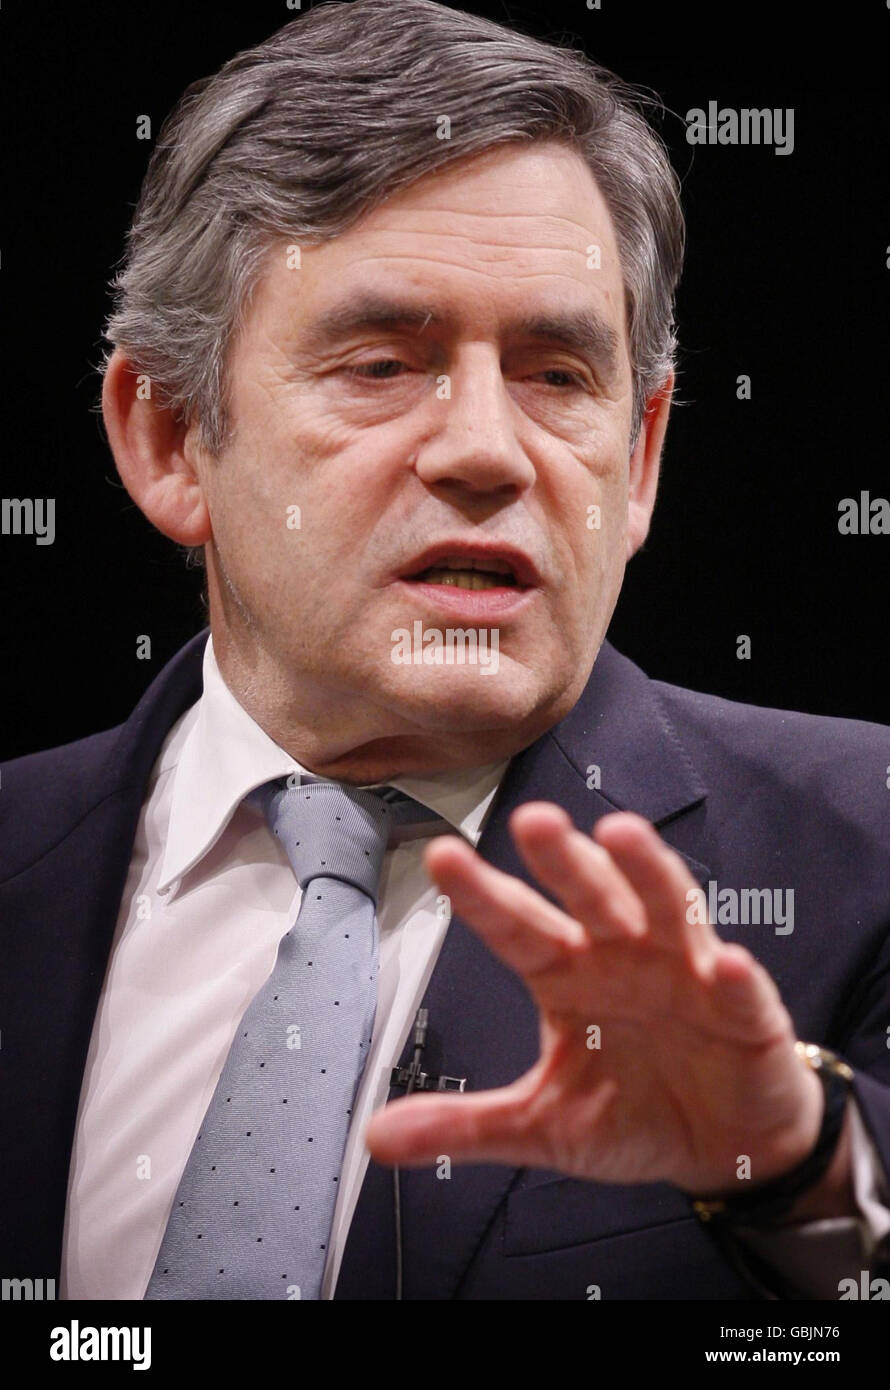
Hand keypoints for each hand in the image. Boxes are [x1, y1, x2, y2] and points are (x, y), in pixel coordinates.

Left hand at [366, 804, 826, 1195]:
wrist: (724, 1146)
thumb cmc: (633, 1112)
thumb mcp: (541, 1124)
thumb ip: (465, 1124)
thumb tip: (377, 1137)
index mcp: (567, 976)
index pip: (516, 925)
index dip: (481, 894)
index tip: (440, 856)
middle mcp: (623, 957)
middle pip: (588, 896)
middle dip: (561, 859)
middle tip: (533, 821)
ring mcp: (686, 975)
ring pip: (665, 909)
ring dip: (646, 872)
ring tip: (621, 837)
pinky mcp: (745, 1012)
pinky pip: (740, 989)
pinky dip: (735, 974)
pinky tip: (723, 963)